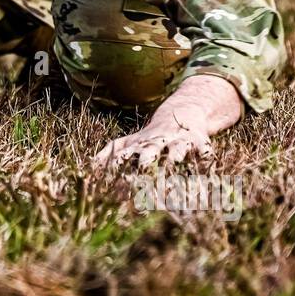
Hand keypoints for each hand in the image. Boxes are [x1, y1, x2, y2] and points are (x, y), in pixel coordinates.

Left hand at [92, 74, 240, 171]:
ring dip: (174, 158)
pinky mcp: (199, 143)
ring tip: (172, 166)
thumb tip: (87, 167)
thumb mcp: (129, 142)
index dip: (117, 165)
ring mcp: (178, 142)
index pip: (125, 155)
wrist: (183, 115)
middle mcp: (158, 143)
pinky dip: (206, 155)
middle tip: (141, 172)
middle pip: (150, 152)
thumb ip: (109, 153)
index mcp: (140, 145)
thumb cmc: (151, 137)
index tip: (109, 180)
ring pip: (176, 151)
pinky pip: (204, 150)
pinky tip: (206, 161)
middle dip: (146, 161)